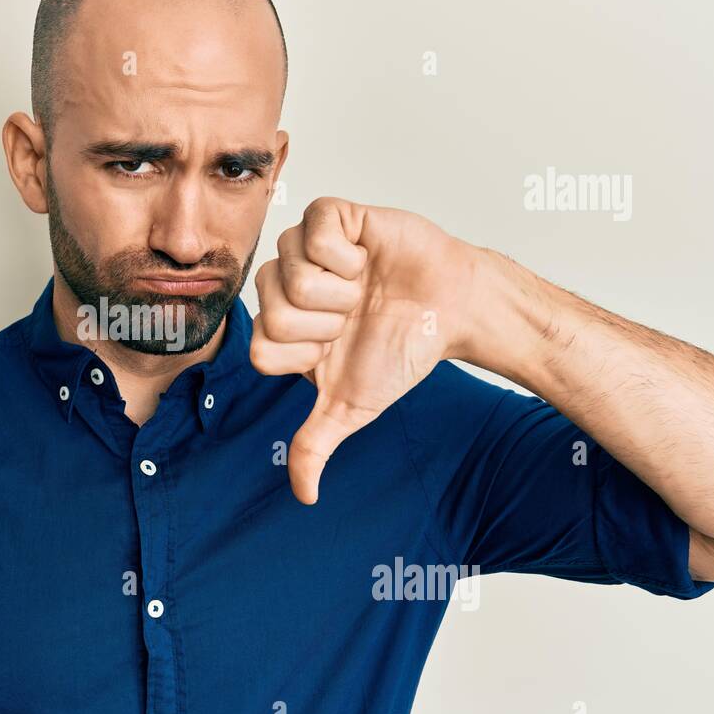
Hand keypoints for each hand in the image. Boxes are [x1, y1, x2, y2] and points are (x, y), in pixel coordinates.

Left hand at [250, 196, 476, 503]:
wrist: (453, 311)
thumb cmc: (401, 351)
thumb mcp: (352, 406)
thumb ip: (315, 444)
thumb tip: (304, 497)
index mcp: (281, 327)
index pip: (259, 348)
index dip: (305, 354)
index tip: (336, 348)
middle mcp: (284, 286)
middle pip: (271, 314)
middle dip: (325, 325)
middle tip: (354, 316)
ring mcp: (304, 249)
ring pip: (290, 275)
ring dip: (340, 291)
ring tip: (362, 288)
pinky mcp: (330, 216)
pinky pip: (313, 233)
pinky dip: (347, 255)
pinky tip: (365, 259)